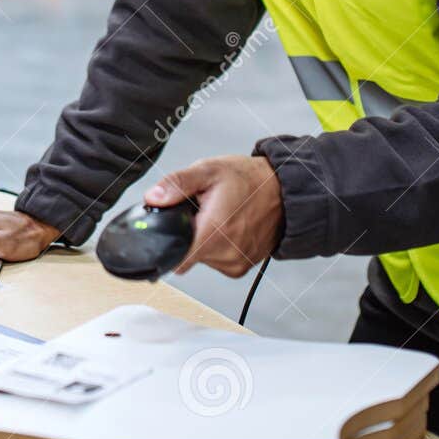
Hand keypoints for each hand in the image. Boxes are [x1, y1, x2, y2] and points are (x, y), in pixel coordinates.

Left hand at [145, 156, 282, 276]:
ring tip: (218, 216)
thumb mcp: (209, 170)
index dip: (165, 244)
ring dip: (203, 239)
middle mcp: (225, 254)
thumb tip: (153, 197)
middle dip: (188, 233)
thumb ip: (177, 184)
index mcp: (214, 232)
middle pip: (186, 255)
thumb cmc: (250, 180)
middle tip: (200, 211)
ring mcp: (235, 263)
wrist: (285, 192)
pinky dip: (216, 246)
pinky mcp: (241, 267)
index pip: (175, 258)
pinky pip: (216, 261)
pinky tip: (228, 227)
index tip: (168, 231)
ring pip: (201, 258)